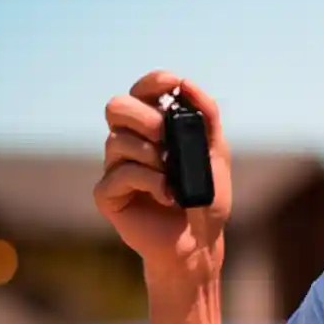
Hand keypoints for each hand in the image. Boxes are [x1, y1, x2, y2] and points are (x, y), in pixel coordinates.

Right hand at [93, 70, 233, 281]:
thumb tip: (188, 85)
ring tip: (173, 177)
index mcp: (152, 128)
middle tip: (164, 135)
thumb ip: (207, 117)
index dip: (153, 81)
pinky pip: (120, 174)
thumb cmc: (205, 198)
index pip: (142, 91)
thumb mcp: (215, 153)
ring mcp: (115, 168)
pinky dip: (150, 182)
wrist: (200, 241)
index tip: (174, 83)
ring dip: (152, 156)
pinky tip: (168, 196)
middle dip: (144, 117)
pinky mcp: (107, 194)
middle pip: (116, 106)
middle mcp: (129, 143)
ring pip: (118, 141)